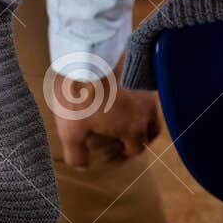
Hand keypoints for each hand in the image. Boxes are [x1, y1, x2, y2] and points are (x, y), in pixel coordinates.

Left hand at [48, 63, 162, 168]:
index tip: (111, 154)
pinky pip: (144, 92)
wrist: (88, 56)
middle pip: (151, 132)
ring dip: (141, 118)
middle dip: (140, 139)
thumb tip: (82, 166)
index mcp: (133, 130)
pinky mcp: (140, 73)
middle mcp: (147, 113)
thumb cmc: (80, 96)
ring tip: (125, 116)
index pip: (136, 150)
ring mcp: (146, 92)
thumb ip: (76, 153)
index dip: (123, 155)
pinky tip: (122, 94)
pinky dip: (137, 99)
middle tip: (125, 139)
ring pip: (151, 112)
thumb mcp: (70, 130)